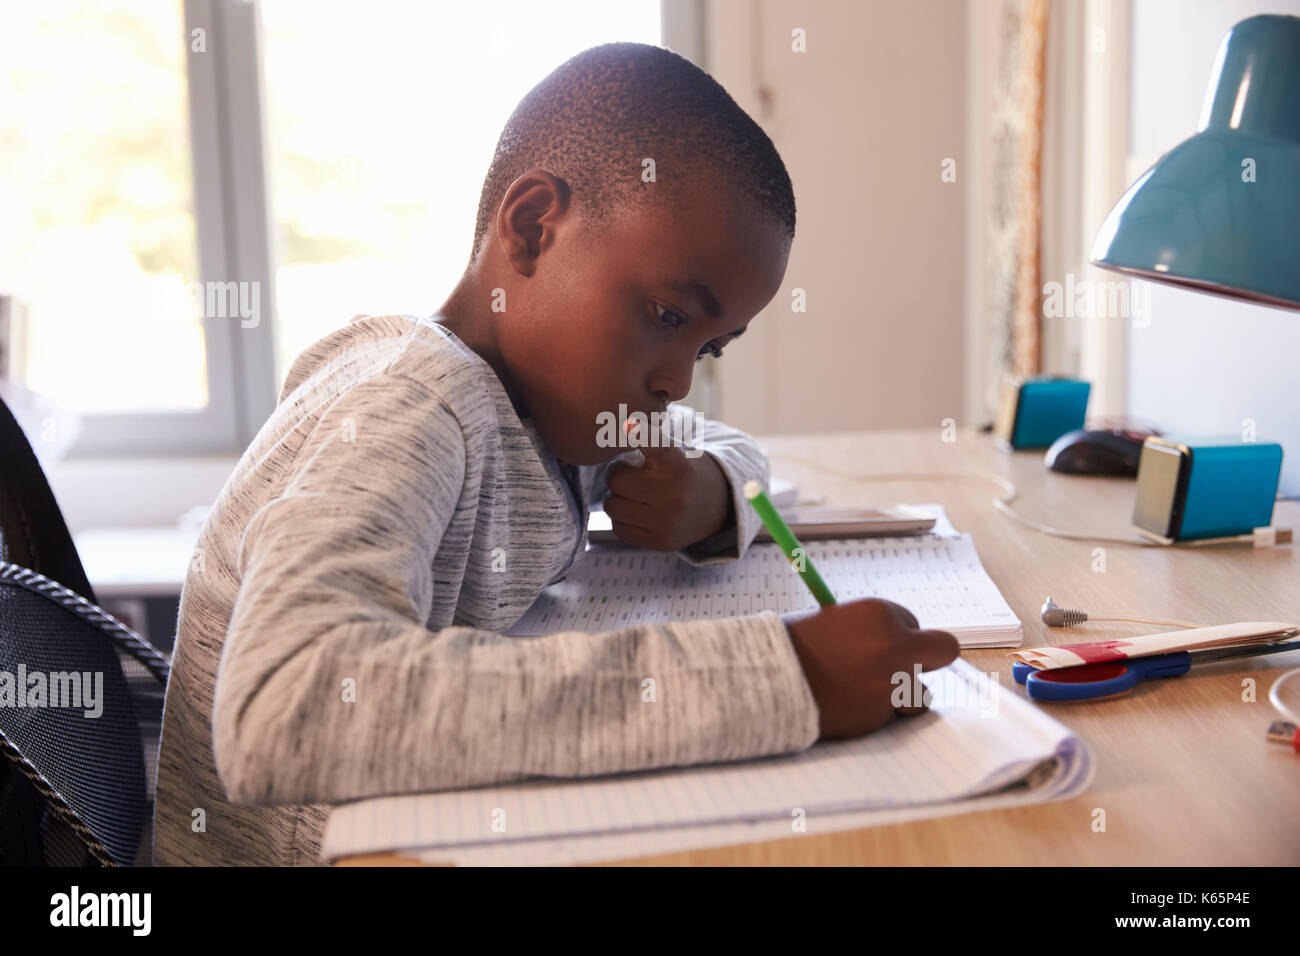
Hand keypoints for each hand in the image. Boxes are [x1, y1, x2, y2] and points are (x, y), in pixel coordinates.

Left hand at [601, 419, 732, 550]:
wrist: (718, 506)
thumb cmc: (687, 471)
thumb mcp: (678, 450)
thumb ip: (648, 442)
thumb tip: (616, 432)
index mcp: (679, 466)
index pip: (649, 443)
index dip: (636, 432)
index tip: (628, 426)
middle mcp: (674, 494)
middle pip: (616, 480)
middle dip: (616, 474)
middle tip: (626, 473)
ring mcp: (667, 522)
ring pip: (612, 506)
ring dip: (616, 498)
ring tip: (631, 493)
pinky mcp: (660, 542)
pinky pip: (619, 528)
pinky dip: (622, 519)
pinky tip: (635, 511)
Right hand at [782, 598, 959, 738]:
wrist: (768, 680)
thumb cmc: (796, 649)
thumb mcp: (834, 623)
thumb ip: (870, 632)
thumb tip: (898, 645)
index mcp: (877, 612)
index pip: (911, 622)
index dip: (897, 636)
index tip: (879, 645)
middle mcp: (891, 644)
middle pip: (942, 650)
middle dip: (929, 659)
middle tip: (911, 668)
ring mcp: (890, 681)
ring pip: (921, 693)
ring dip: (901, 695)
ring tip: (864, 693)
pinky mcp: (881, 713)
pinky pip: (893, 716)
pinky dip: (876, 714)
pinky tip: (849, 705)